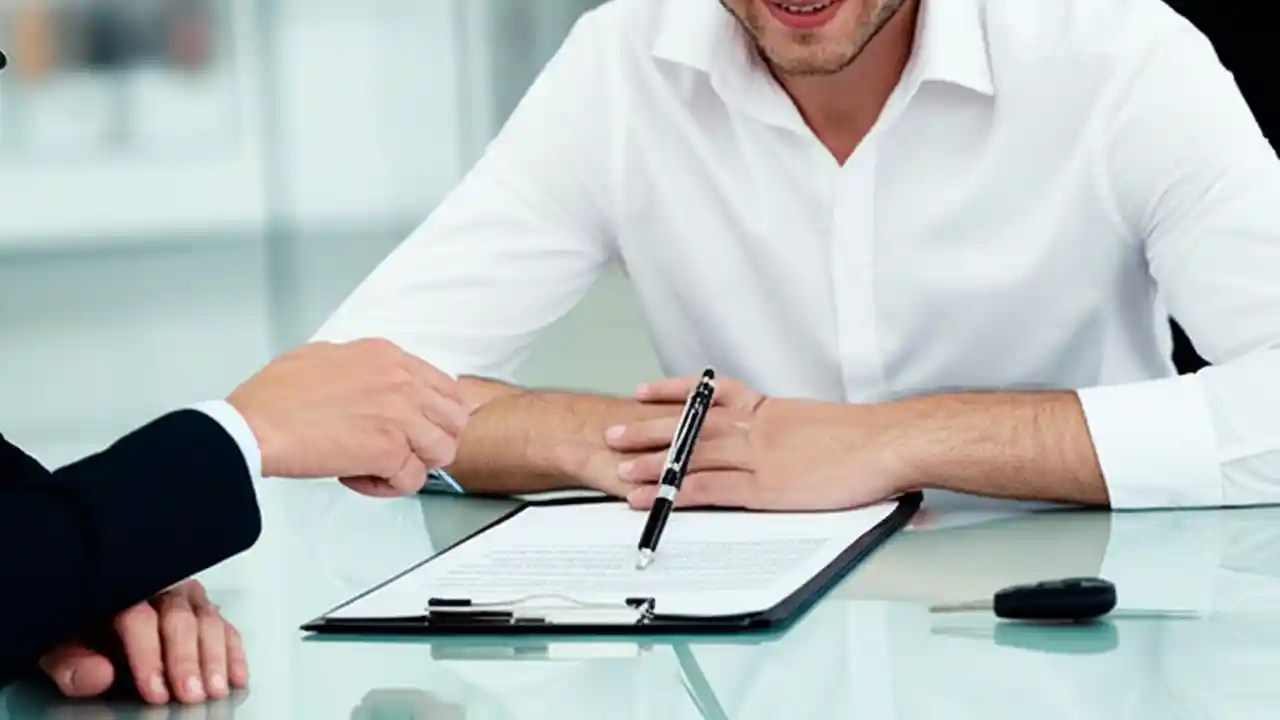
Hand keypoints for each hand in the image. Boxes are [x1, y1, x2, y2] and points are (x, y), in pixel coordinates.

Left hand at [38, 580, 245, 704]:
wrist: (93, 613)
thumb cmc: (77, 627)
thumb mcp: (58, 644)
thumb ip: (70, 662)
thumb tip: (97, 676)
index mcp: (118, 591)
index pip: (139, 619)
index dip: (149, 657)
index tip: (155, 691)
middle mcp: (158, 588)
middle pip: (179, 618)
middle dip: (187, 660)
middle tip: (191, 694)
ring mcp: (185, 597)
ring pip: (208, 621)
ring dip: (216, 658)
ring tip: (216, 689)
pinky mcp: (204, 610)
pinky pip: (226, 627)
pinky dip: (234, 652)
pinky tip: (235, 676)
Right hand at [227, 339, 468, 496]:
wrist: (253, 425)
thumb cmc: (275, 396)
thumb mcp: (323, 355)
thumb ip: (357, 364)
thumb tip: (365, 377)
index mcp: (388, 357)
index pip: (444, 388)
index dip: (432, 415)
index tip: (414, 429)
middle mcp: (402, 381)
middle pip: (455, 419)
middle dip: (431, 440)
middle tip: (402, 451)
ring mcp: (400, 415)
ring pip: (443, 451)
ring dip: (414, 465)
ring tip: (380, 466)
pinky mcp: (390, 449)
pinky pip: (412, 480)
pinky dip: (387, 487)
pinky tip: (357, 477)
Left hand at [604, 376, 911, 510]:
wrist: (890, 444)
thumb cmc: (866, 439)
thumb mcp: (820, 424)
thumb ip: (792, 431)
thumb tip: (785, 443)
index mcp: (771, 409)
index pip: (711, 394)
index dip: (674, 392)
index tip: (645, 391)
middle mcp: (757, 427)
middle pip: (690, 424)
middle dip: (647, 427)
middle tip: (613, 430)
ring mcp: (758, 456)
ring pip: (692, 455)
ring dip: (652, 463)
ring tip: (618, 469)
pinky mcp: (766, 486)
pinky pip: (710, 488)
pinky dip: (677, 493)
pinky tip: (654, 499)